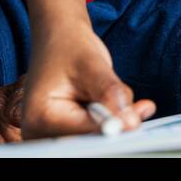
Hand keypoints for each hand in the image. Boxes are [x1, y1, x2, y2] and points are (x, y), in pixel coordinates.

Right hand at [22, 20, 155, 138]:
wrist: (58, 39)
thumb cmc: (69, 46)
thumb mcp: (92, 66)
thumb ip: (111, 95)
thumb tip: (130, 123)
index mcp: (39, 118)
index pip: (83, 134)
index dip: (112, 128)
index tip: (135, 119)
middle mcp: (40, 133)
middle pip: (89, 141)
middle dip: (116, 123)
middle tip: (142, 106)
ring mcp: (51, 135)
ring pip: (98, 137)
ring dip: (113, 118)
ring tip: (107, 91)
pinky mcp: (65, 134)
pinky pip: (97, 133)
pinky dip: (109, 118)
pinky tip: (106, 101)